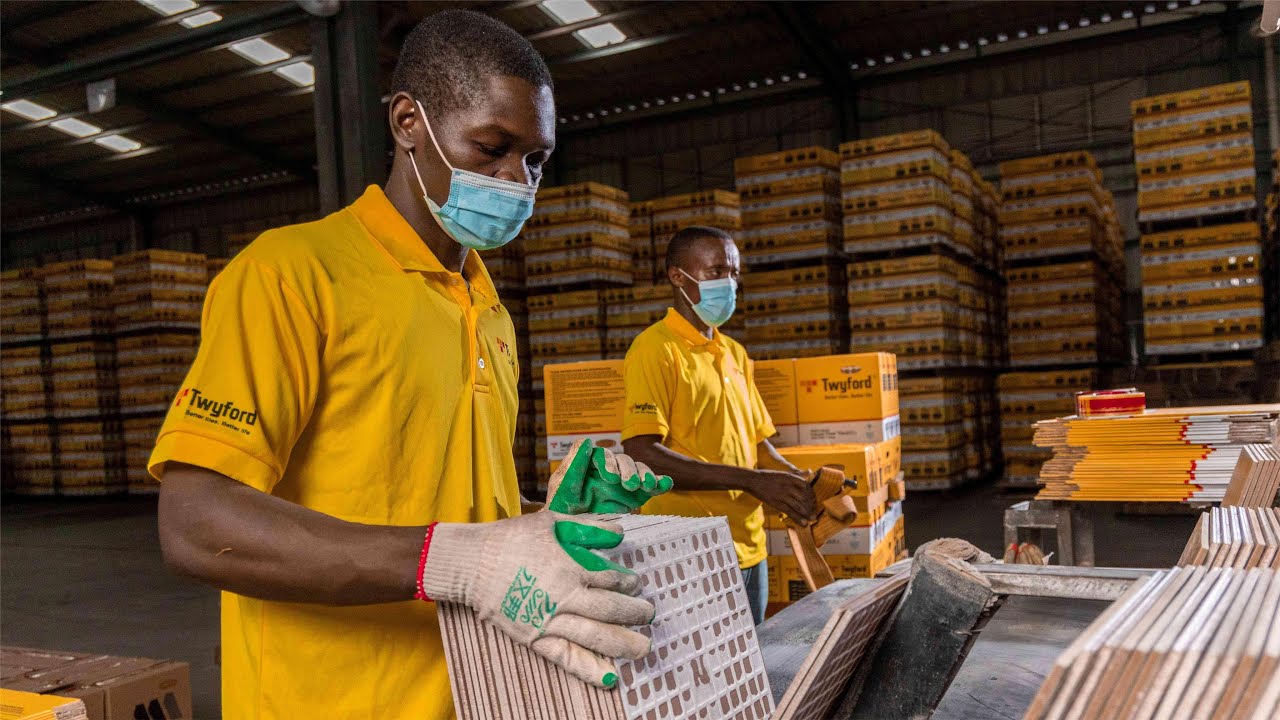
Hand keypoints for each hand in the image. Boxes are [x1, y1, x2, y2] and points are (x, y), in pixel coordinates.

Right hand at [421, 512, 653, 687]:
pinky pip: (566, 657)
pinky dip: (588, 668)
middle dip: (635, 613)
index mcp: (570, 567)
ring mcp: (549, 620)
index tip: (637, 584)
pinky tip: (609, 677)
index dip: (629, 583)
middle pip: (609, 610)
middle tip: (649, 615)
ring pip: (594, 636)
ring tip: (644, 648)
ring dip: (623, 643)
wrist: (471, 563)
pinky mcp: (534, 637)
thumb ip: (587, 528)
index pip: (611, 579)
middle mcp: (564, 596)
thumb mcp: (551, 523)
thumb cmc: (511, 539)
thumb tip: (619, 532)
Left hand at [547, 439, 672, 514]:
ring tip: (645, 486)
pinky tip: (665, 484)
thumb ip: (573, 465)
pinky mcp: (637, 494)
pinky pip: (650, 485)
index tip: (610, 477)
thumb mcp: (562, 487)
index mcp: (590, 463)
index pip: (602, 455)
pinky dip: (659, 483)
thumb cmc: (562, 508)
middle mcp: (609, 468)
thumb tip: (587, 441)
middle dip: (628, 470)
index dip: (608, 462)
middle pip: (623, 460)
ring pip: (638, 470)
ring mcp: (624, 481)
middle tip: (629, 484)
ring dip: (644, 475)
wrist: (573, 531)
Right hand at [742, 468, 816, 523]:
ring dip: (807, 514)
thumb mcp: (784, 473)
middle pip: (804, 497)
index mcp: (791, 478)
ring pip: (799, 506)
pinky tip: (804, 524)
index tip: (814, 501)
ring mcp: (783, 495)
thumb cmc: (768, 477)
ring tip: (812, 519)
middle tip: (814, 513)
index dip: (812, 495)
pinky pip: (790, 512)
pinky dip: (798, 519)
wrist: (753, 480)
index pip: (807, 487)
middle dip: (811, 506)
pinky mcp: (777, 503)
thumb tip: (810, 471)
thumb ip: (798, 474)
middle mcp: (789, 486)